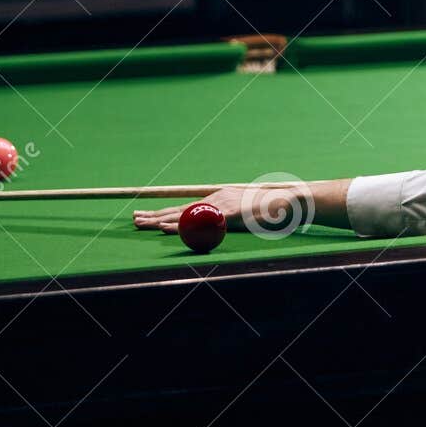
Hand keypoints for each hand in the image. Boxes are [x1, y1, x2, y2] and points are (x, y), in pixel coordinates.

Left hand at [134, 178, 350, 234]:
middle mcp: (217, 199)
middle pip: (180, 208)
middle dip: (155, 214)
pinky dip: (182, 223)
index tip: (146, 216)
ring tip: (143, 224)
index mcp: (220, 199)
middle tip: (134, 219)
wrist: (292, 203)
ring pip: (185, 213)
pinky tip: (167, 227)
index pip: (187, 207)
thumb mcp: (248, 216)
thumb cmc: (273, 212)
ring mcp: (222, 205)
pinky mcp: (228, 213)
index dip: (165, 212)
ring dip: (162, 219)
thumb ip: (232, 220)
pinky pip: (200, 220)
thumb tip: (219, 227)